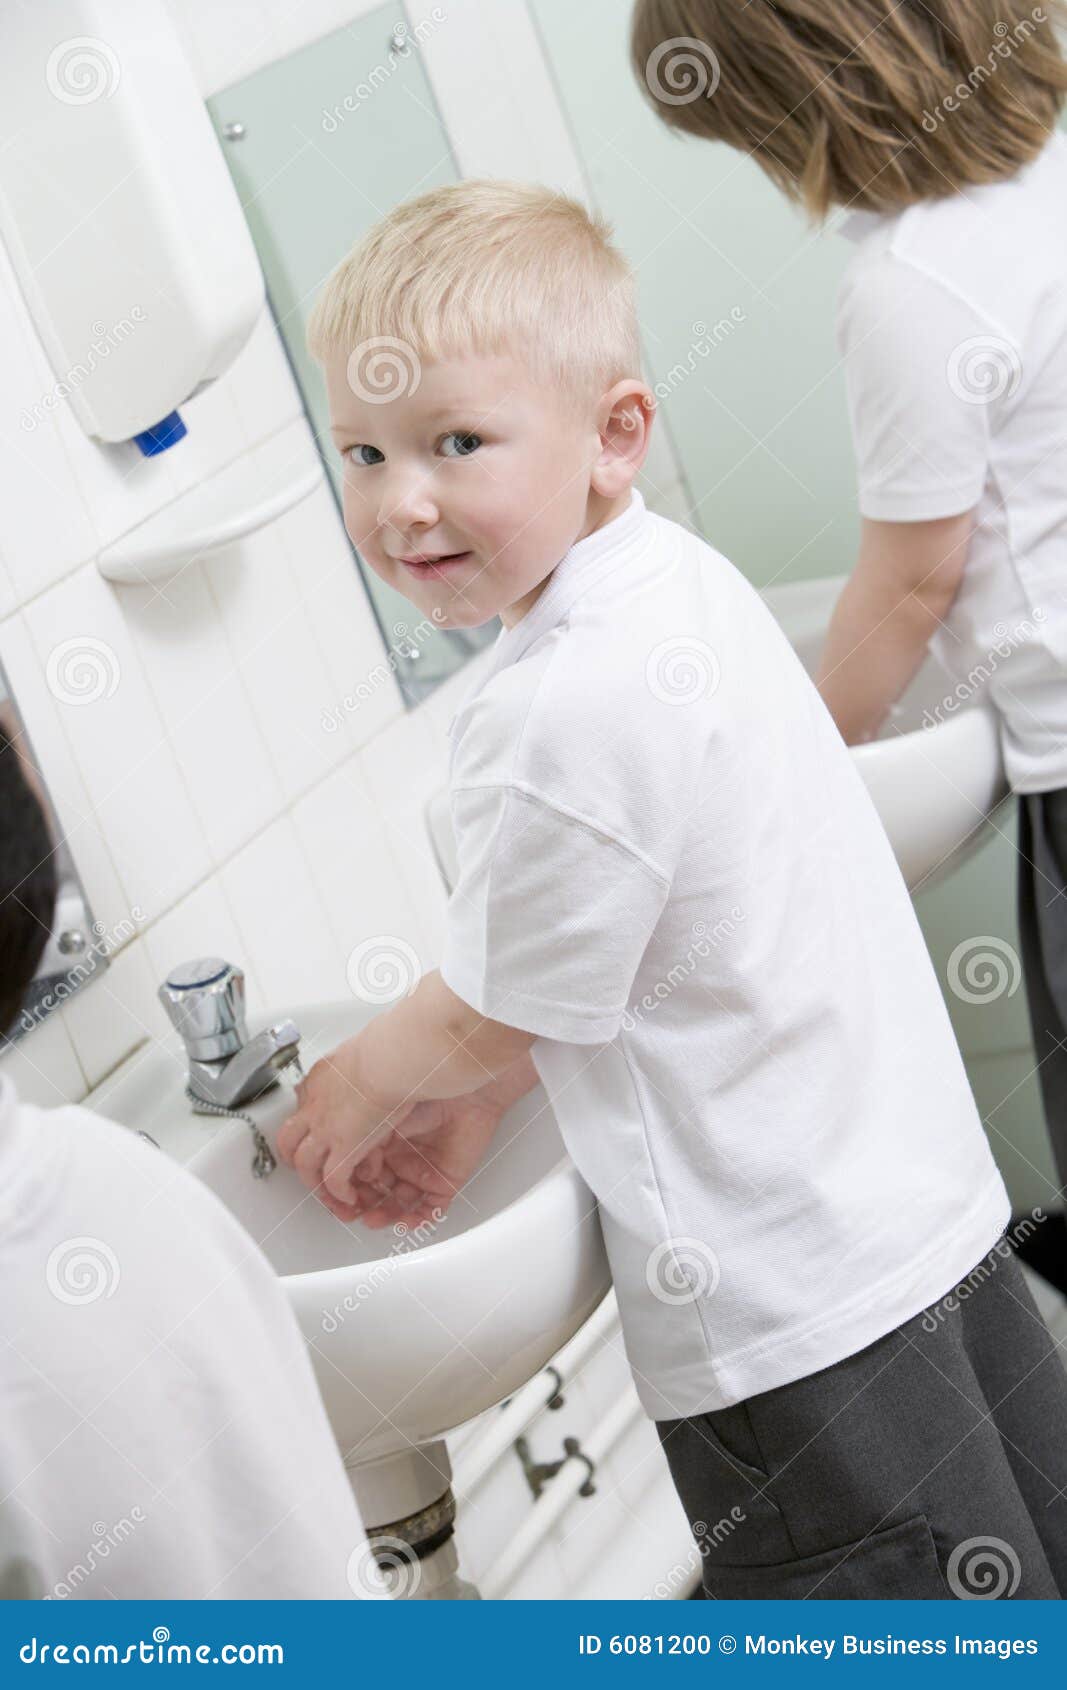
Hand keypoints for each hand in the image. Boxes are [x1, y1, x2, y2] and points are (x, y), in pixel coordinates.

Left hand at [276, 1039, 416, 1219]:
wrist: (391, 1060)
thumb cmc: (388, 1048)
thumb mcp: (364, 1048)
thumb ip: (360, 1058)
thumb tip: (370, 1051)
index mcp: (320, 1080)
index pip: (302, 1103)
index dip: (308, 1121)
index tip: (319, 1126)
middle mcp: (314, 1107)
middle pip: (288, 1139)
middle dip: (295, 1156)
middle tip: (310, 1165)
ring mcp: (325, 1131)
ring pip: (304, 1166)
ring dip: (315, 1183)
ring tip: (328, 1191)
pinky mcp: (343, 1150)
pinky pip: (333, 1181)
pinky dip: (338, 1193)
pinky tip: (349, 1197)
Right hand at [344, 1089, 505, 1229]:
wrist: (462, 1095)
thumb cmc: (424, 1095)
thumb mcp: (382, 1121)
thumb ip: (366, 1150)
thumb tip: (360, 1176)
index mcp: (384, 1144)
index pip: (362, 1174)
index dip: (349, 1189)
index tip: (339, 1200)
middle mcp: (402, 1160)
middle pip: (379, 1193)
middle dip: (364, 1206)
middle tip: (353, 1215)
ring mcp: (423, 1172)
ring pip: (401, 1203)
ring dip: (386, 1215)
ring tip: (374, 1220)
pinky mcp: (445, 1181)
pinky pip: (431, 1208)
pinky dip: (419, 1219)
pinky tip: (407, 1221)